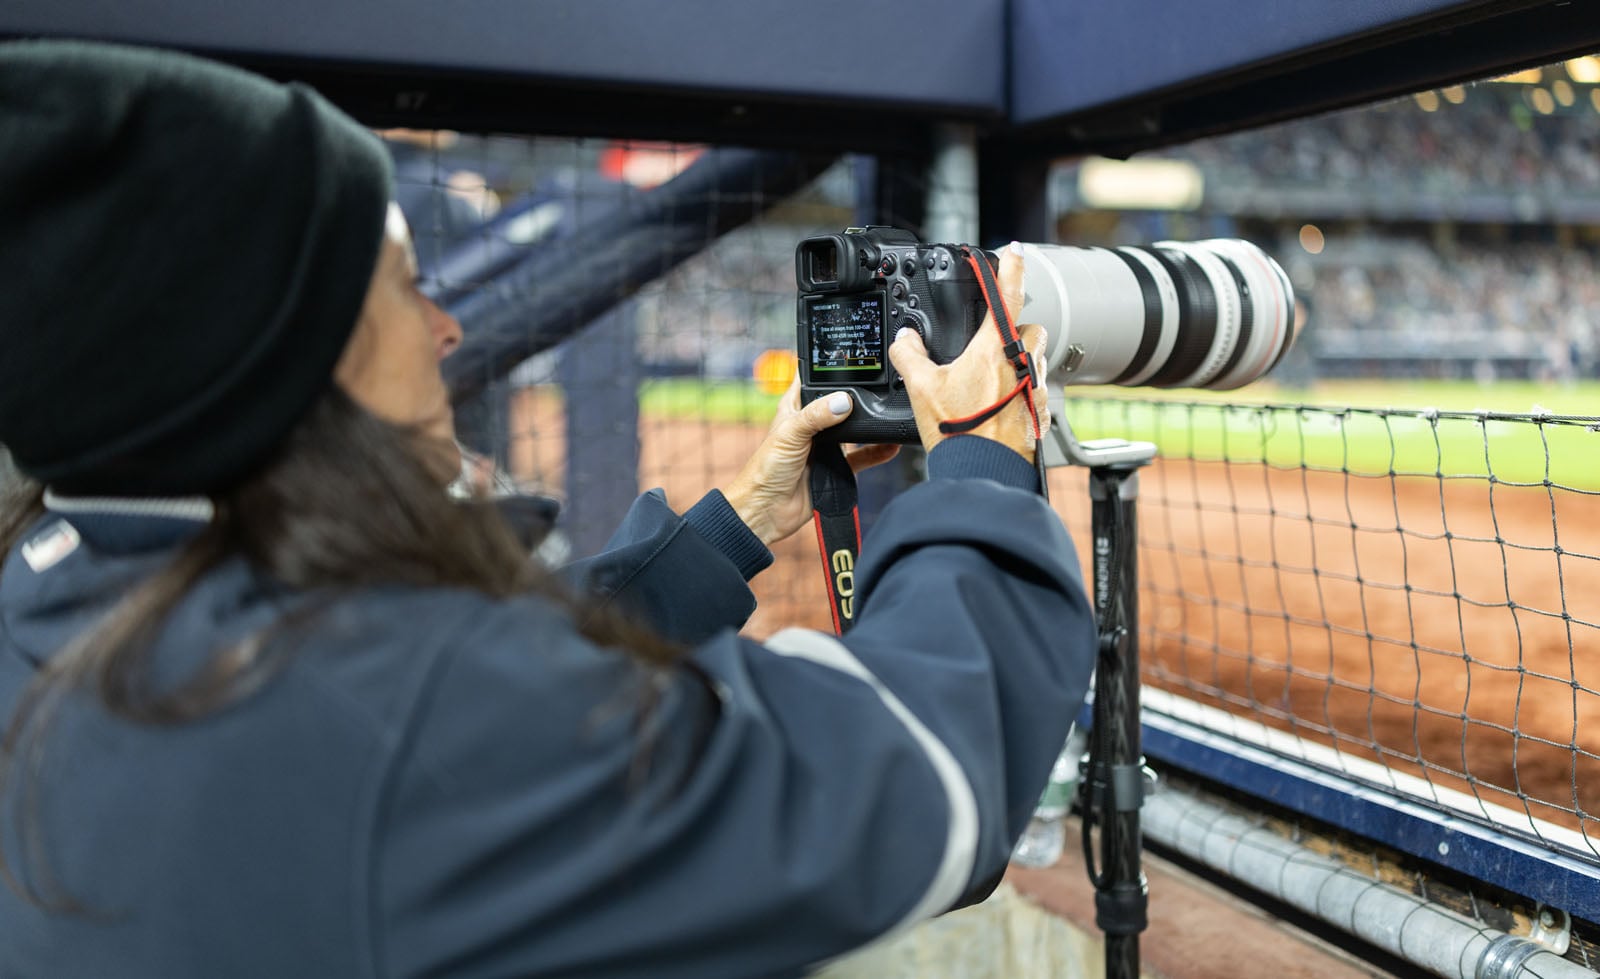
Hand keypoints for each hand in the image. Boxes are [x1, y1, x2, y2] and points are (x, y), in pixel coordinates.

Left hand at [723, 379, 899, 545]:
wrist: (768, 510)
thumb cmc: (765, 470)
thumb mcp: (789, 434)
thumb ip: (816, 416)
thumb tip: (843, 402)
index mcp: (795, 408)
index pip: (814, 380)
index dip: (828, 369)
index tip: (850, 361)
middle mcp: (812, 424)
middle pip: (839, 403)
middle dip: (856, 397)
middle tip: (876, 389)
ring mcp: (826, 445)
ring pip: (854, 429)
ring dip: (868, 424)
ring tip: (885, 414)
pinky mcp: (838, 466)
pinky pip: (863, 456)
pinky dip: (877, 452)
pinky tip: (890, 446)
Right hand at [888, 243, 1049, 458]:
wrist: (982, 472)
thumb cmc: (957, 432)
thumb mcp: (921, 389)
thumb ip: (909, 355)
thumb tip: (904, 339)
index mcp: (994, 349)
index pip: (1008, 295)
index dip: (1011, 267)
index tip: (1016, 250)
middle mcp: (1021, 364)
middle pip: (1030, 329)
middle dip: (1015, 331)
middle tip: (988, 345)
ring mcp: (1034, 389)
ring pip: (1036, 358)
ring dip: (1020, 360)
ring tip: (990, 381)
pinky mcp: (1039, 414)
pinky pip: (1036, 390)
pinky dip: (1021, 391)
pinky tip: (999, 407)